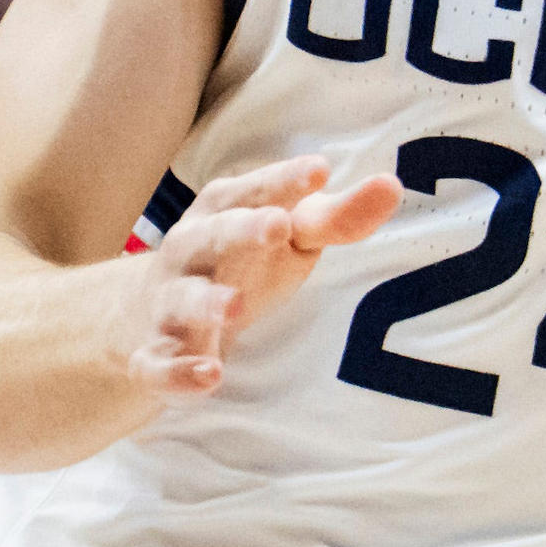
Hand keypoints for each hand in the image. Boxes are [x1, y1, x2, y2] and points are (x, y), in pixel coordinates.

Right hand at [127, 155, 402, 401]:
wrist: (153, 315)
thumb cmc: (242, 263)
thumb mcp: (289, 237)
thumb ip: (337, 217)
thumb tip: (392, 185)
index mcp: (225, 211)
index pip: (257, 190)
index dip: (285, 181)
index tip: (321, 170)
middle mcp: (192, 250)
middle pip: (215, 235)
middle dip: (243, 229)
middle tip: (278, 226)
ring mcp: (170, 303)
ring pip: (184, 299)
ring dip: (207, 303)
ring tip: (235, 308)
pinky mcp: (156, 355)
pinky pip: (161, 365)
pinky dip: (180, 372)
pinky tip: (210, 376)